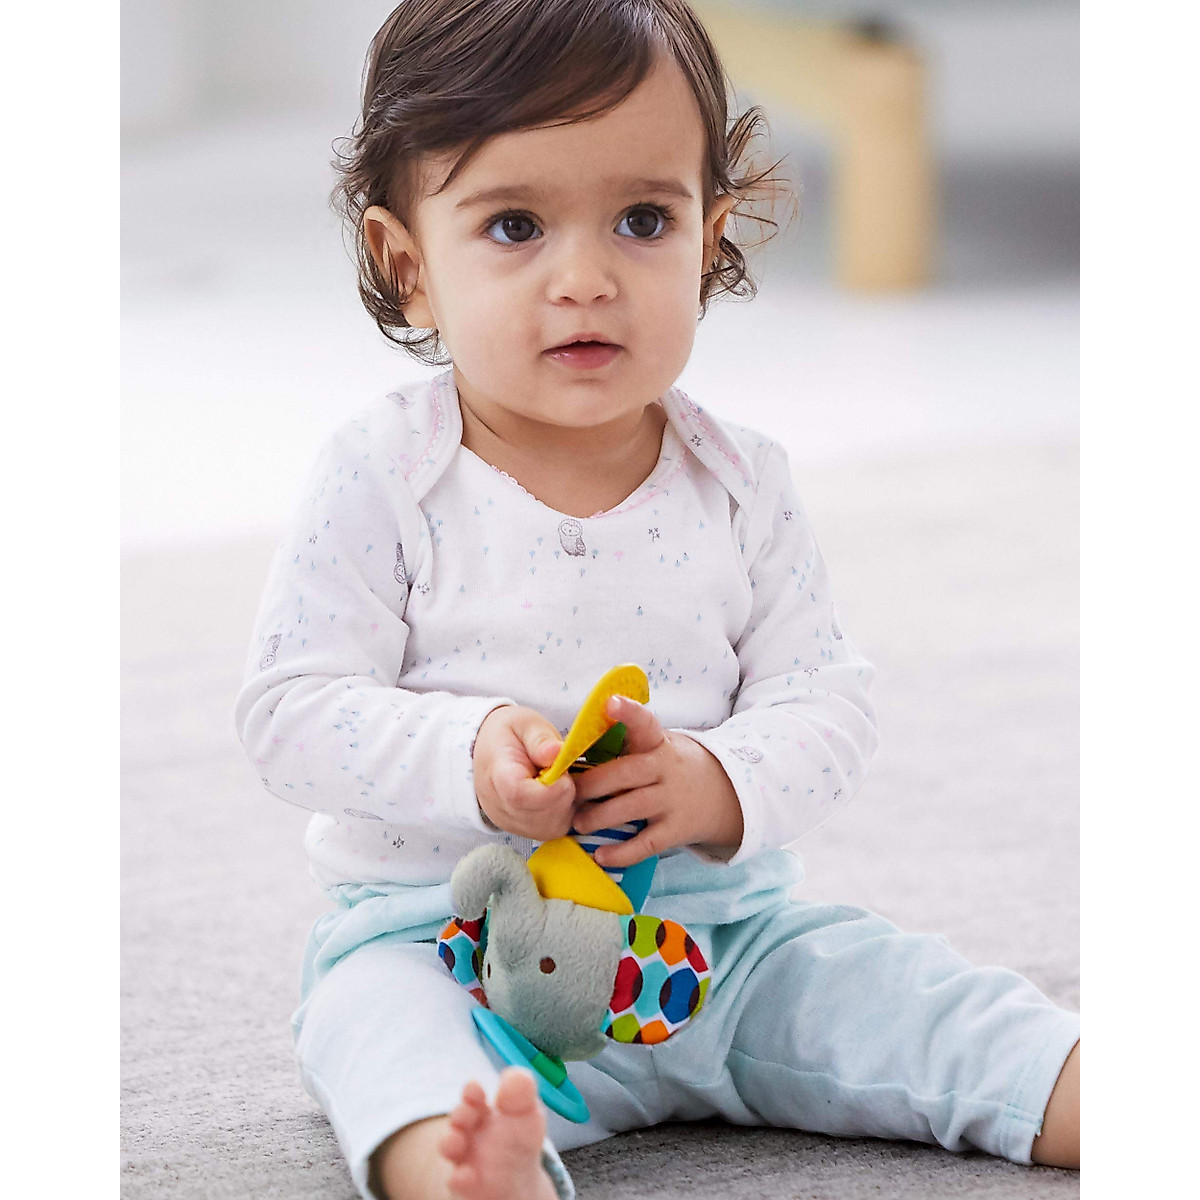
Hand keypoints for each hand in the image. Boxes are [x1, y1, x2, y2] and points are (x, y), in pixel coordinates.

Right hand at [472, 705, 575, 840]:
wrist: (488, 753)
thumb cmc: (508, 736)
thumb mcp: (524, 724)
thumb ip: (540, 738)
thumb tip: (557, 752)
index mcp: (497, 776)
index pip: (520, 796)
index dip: (551, 787)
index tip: (562, 769)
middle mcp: (502, 809)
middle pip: (542, 814)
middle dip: (563, 791)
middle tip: (558, 769)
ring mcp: (514, 826)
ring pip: (553, 825)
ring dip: (566, 802)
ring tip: (555, 779)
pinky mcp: (528, 833)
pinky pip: (555, 829)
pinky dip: (564, 811)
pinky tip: (556, 792)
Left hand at [570, 695, 743, 867]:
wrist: (724, 794)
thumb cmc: (671, 766)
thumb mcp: (658, 745)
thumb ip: (626, 744)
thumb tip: (575, 744)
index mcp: (658, 743)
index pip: (645, 723)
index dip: (629, 713)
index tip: (611, 702)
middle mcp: (666, 769)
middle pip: (626, 772)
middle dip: (594, 783)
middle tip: (567, 791)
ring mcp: (672, 801)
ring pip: (632, 808)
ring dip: (600, 817)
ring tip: (577, 823)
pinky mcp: (675, 830)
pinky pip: (646, 844)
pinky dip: (621, 853)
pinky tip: (600, 856)